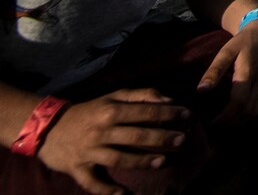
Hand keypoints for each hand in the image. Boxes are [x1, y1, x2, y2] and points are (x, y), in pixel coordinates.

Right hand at [39, 91, 189, 194]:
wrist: (48, 127)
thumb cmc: (89, 111)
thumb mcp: (113, 97)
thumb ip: (141, 95)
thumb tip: (169, 100)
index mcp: (110, 111)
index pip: (145, 111)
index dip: (169, 113)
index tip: (189, 116)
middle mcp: (100, 130)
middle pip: (135, 135)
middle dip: (161, 138)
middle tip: (182, 140)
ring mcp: (88, 150)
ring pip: (118, 158)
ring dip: (141, 161)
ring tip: (163, 162)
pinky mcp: (76, 167)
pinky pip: (91, 182)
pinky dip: (105, 190)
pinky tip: (122, 194)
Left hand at [199, 16, 257, 122]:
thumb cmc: (242, 41)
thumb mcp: (226, 52)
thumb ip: (214, 71)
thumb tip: (201, 91)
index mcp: (248, 73)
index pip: (239, 102)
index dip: (226, 116)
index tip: (212, 122)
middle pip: (248, 111)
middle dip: (232, 122)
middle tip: (216, 125)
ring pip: (255, 111)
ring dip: (240, 120)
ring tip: (225, 122)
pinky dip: (247, 114)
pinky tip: (235, 114)